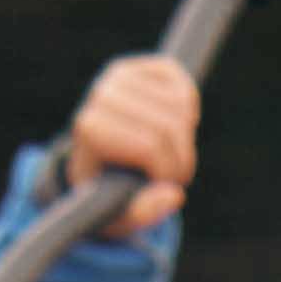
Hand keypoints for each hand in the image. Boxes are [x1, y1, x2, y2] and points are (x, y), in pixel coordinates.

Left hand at [64, 50, 207, 232]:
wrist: (96, 158)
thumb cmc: (106, 190)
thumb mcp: (117, 214)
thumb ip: (143, 213)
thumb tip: (173, 196)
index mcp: (89, 128)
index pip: (149, 147)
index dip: (168, 173)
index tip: (168, 189)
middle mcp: (101, 94)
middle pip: (168, 127)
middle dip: (182, 158)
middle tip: (177, 175)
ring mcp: (122, 75)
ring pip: (181, 107)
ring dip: (187, 139)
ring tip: (174, 155)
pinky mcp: (144, 66)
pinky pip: (184, 87)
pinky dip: (191, 111)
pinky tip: (178, 126)